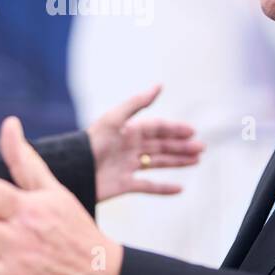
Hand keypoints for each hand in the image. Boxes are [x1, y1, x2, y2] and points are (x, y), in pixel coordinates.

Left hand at [87, 85, 203, 201]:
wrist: (73, 171)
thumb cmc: (91, 142)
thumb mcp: (114, 119)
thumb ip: (137, 103)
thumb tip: (159, 85)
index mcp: (128, 131)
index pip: (157, 129)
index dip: (175, 129)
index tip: (193, 132)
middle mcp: (129, 148)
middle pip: (161, 145)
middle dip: (181, 146)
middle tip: (201, 148)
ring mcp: (128, 167)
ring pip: (158, 163)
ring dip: (178, 162)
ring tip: (196, 161)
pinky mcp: (124, 185)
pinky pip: (148, 187)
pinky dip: (164, 188)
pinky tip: (180, 189)